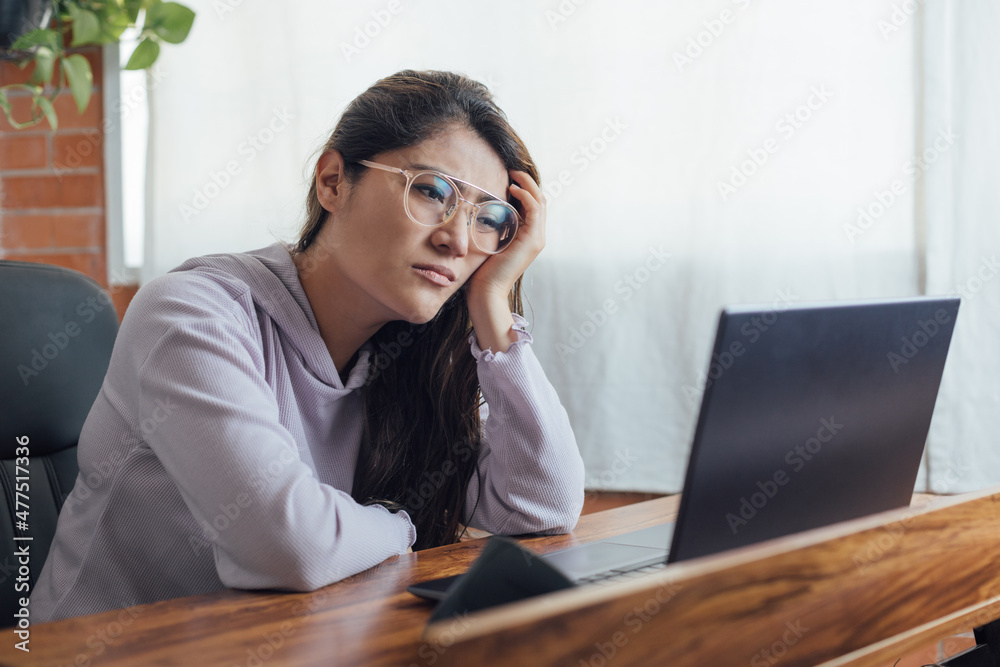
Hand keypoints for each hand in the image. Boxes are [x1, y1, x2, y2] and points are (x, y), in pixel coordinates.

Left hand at [464, 171, 545, 352]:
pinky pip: (535, 210)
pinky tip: (512, 189)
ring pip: (540, 201)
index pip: (531, 206)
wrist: (485, 292)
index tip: (507, 176)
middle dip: (526, 182)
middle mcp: (536, 237)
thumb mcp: (486, 243)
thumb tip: (476, 211)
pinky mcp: (532, 240)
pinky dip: (526, 196)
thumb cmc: (480, 272)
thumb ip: (489, 229)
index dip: (523, 188)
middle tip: (511, 169)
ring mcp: (536, 239)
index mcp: (526, 237)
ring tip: (513, 174)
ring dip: (527, 184)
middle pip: (539, 200)